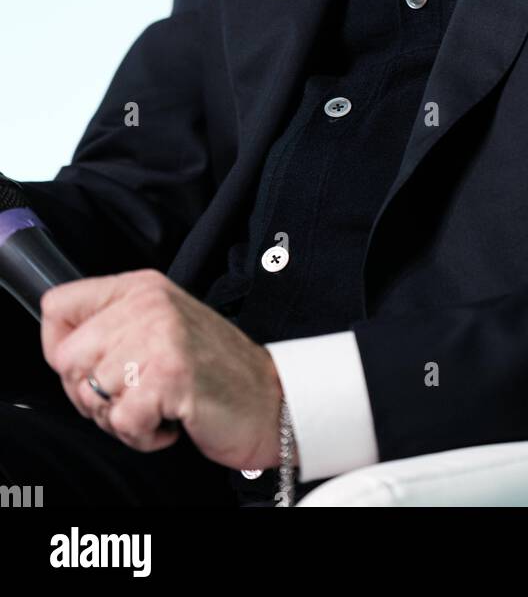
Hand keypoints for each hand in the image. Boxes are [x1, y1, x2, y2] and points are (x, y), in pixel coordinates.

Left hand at [40, 269, 284, 470]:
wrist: (273, 400)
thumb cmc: (214, 372)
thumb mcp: (160, 329)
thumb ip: (115, 328)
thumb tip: (60, 350)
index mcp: (142, 288)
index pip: (58, 305)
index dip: (59, 347)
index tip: (90, 366)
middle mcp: (149, 305)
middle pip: (67, 359)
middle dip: (90, 394)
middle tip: (133, 395)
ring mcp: (162, 337)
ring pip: (91, 394)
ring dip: (120, 418)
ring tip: (158, 406)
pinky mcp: (171, 376)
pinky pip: (121, 421)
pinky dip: (142, 436)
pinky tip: (170, 420)